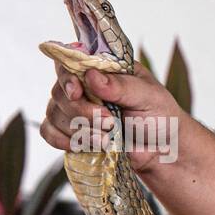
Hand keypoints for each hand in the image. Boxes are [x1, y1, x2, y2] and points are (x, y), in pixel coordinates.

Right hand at [39, 62, 191, 171]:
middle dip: (82, 111)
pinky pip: (49, 131)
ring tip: (106, 139)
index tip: (77, 92)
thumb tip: (91, 76)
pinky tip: (81, 145)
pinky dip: (60, 139)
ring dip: (78, 129)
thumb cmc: (161, 117)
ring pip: (54, 113)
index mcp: (103, 69)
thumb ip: (122, 86)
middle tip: (110, 123)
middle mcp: (85, 86)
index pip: (70, 62)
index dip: (67, 77)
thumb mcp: (149, 96)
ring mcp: (76, 109)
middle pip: (59, 92)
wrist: (165, 151)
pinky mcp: (73, 131)